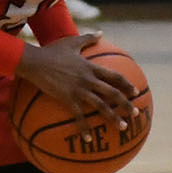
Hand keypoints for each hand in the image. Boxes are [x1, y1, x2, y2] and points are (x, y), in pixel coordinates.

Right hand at [16, 33, 139, 129]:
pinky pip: (79, 116)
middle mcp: (88, 79)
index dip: (126, 84)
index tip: (136, 92)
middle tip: (136, 113)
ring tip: (123, 127)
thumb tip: (100, 32)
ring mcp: (78, 89)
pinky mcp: (67, 98)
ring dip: (113, 117)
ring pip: (101, 105)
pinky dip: (85, 128)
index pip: (114, 76)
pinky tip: (89, 139)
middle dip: (126, 103)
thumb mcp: (71, 42)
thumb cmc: (51, 51)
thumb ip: (88, 38)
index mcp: (91, 67)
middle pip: (112, 93)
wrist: (35, 62)